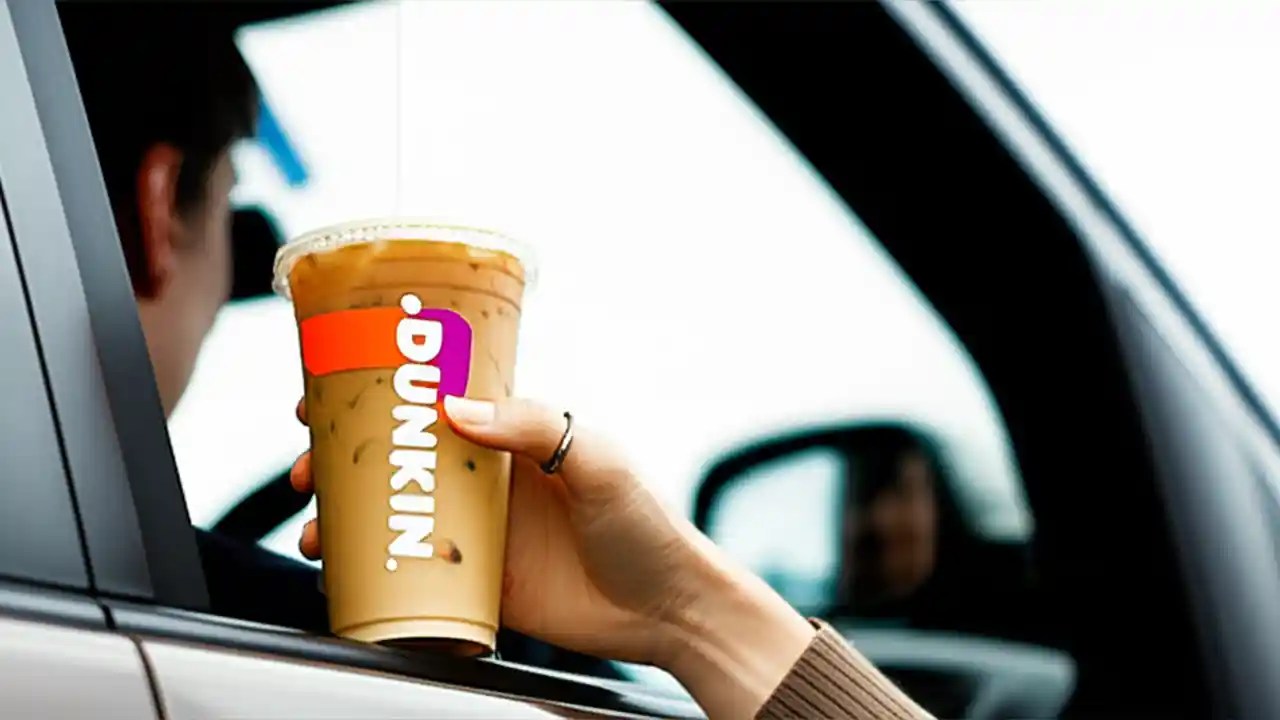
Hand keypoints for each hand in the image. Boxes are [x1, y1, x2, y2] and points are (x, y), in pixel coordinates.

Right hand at [291, 395, 814, 718]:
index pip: (431, 401)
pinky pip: (411, 572)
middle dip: (338, 461)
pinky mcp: (476, 584)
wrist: (666, 609)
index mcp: (511, 435)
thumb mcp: (597, 460)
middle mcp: (485, 478)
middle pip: (394, 459)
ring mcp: (476, 531)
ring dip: (343, 519)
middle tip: (306, 472)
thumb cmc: (646, 524)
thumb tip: (455, 407)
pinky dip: (369, 571)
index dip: (376, 393)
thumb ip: (533, 427)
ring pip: (391, 515)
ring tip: (317, 533)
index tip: (323, 393)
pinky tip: (342, 574)